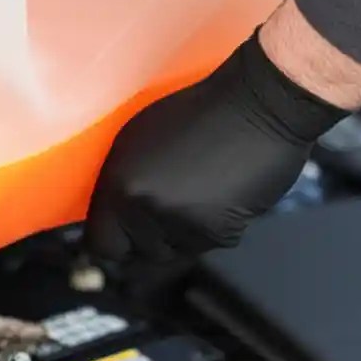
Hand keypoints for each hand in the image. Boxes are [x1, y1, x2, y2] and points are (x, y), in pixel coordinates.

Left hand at [86, 29, 349, 261]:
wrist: (259, 105)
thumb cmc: (199, 112)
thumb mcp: (139, 141)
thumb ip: (121, 184)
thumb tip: (114, 221)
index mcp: (119, 183)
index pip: (101, 244)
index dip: (115, 242)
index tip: (125, 238)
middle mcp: (144, 208)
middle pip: (140, 255)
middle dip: (152, 240)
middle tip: (170, 211)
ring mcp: (182, 224)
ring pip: (174, 254)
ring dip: (183, 236)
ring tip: (199, 197)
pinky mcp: (219, 233)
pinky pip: (207, 246)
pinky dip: (214, 230)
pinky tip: (222, 198)